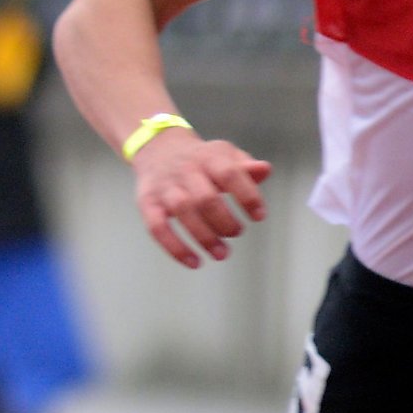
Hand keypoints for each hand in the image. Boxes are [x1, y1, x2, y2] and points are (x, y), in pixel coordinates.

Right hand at [131, 129, 270, 266]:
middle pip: (205, 198)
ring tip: (222, 254)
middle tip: (236, 233)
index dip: (247, 196)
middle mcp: (185, 170)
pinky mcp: (147, 203)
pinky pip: (157, 227)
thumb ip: (245, 167)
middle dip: (225, 222)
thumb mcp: (225, 156)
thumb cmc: (202, 160)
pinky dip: (175, 247)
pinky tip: (194, 262)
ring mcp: (164, 187)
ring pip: (182, 211)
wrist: (158, 150)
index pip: (230, 174)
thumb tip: (265, 170)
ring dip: (204, 237)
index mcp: (208, 157)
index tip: (259, 216)